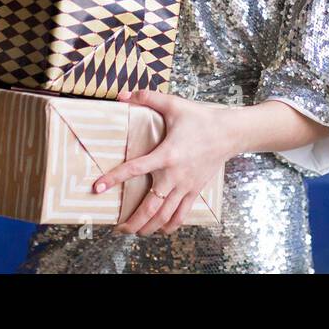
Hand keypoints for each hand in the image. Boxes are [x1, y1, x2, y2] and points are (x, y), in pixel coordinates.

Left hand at [94, 88, 236, 236]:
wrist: (229, 133)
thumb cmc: (200, 118)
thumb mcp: (174, 104)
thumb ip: (147, 97)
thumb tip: (122, 95)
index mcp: (166, 154)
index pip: (135, 168)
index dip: (114, 178)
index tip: (98, 188)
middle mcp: (175, 175)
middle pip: (151, 206)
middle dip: (132, 221)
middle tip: (117, 228)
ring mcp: (186, 186)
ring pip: (165, 215)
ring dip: (148, 227)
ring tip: (134, 233)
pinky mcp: (195, 191)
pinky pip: (182, 214)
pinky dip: (170, 226)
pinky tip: (160, 230)